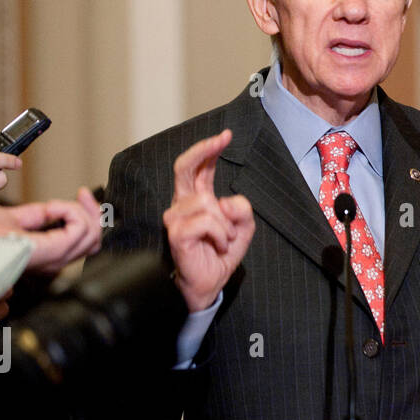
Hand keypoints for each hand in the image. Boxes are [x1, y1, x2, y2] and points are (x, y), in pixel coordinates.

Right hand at [0, 187, 102, 273]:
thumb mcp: (4, 218)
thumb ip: (36, 214)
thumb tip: (55, 211)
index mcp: (39, 252)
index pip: (78, 231)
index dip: (72, 210)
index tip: (51, 204)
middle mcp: (50, 264)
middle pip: (91, 238)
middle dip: (90, 211)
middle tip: (82, 194)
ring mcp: (52, 266)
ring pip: (89, 245)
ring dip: (88, 219)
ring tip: (79, 201)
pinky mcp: (50, 264)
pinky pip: (78, 248)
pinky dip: (80, 228)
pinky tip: (68, 216)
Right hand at [163, 130, 254, 312]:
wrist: (210, 283)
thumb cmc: (220, 254)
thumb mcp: (242, 227)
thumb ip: (241, 209)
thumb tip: (226, 201)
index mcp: (197, 198)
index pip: (199, 168)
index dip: (209, 149)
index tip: (226, 135)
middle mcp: (183, 204)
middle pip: (185, 168)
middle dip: (204, 149)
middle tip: (221, 138)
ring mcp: (176, 217)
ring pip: (209, 202)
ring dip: (226, 224)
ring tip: (224, 239)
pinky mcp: (176, 232)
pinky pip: (207, 221)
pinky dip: (220, 234)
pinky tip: (218, 245)